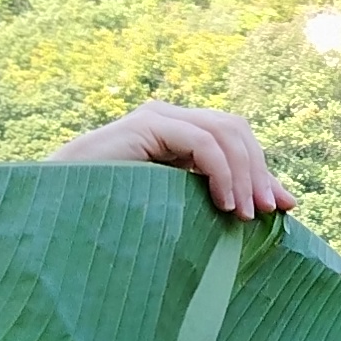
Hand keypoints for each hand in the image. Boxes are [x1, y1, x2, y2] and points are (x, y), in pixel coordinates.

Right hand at [47, 102, 290, 217]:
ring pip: (224, 131)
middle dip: (260, 170)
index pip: (233, 138)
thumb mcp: (175, 212)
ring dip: (245, 174)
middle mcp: (167, 119)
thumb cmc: (110, 223)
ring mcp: (155, 118)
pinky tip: (223, 203)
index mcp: (174, 136)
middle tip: (268, 212)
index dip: (263, 169)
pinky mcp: (146, 125)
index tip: (284, 209)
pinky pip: (201, 141)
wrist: (57, 216)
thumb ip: (212, 202)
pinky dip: (222, 172)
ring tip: (245, 214)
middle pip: (234, 129)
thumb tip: (272, 209)